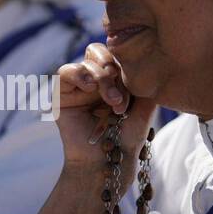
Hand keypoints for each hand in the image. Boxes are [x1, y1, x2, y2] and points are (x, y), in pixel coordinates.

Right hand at [54, 41, 155, 175]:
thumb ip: (146, 80)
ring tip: (113, 101)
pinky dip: (78, 74)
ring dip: (101, 78)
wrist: (109, 161)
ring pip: (86, 62)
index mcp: (114, 78)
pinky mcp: (61, 95)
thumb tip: (151, 59)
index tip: (135, 90)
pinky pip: (65, 71)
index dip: (125, 65)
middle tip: (121, 100)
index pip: (116, 54)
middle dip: (114, 72)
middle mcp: (95, 79)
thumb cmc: (127, 137)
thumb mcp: (144, 105)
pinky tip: (89, 87)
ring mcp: (78, 86)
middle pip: (100, 53)